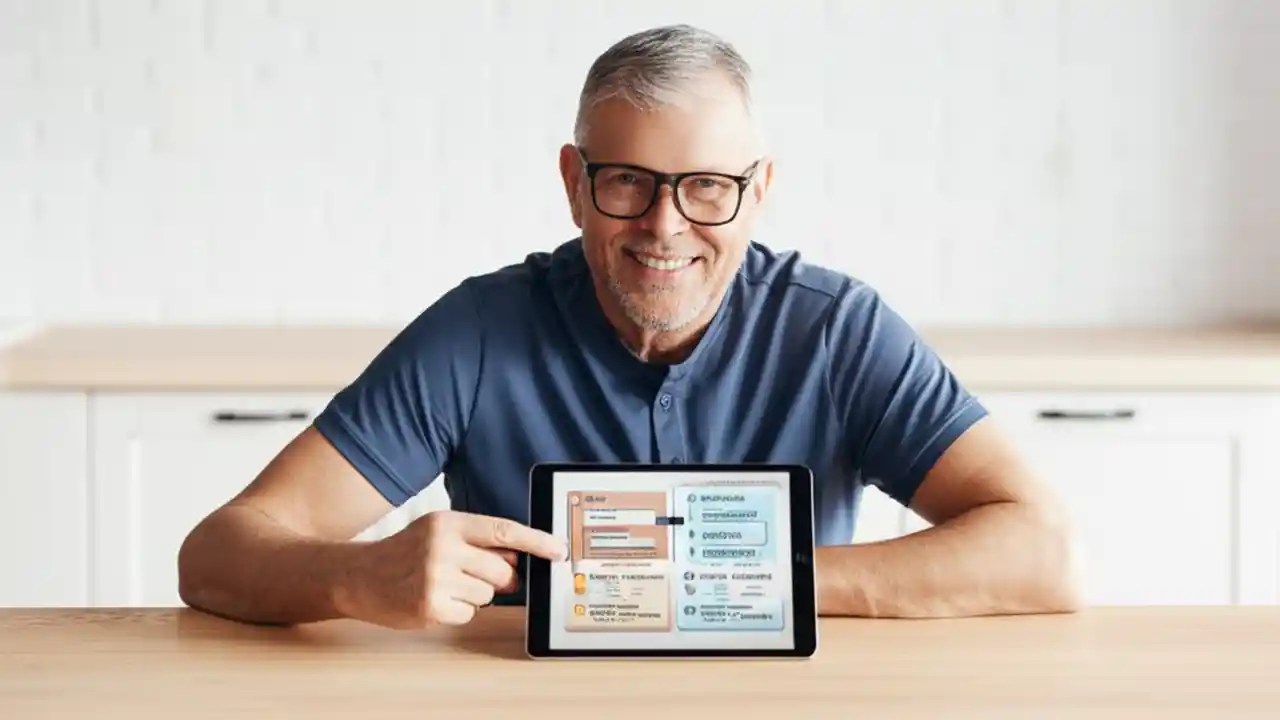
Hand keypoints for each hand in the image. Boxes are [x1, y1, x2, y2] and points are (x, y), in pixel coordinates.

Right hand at [336, 510, 566, 627]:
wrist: (357, 576)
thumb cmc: (404, 554)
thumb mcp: (438, 533)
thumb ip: (476, 541)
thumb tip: (520, 556)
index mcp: (448, 523)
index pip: (504, 531)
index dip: (536, 541)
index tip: (558, 550)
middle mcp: (442, 547)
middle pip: (502, 571)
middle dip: (499, 579)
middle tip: (475, 577)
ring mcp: (435, 578)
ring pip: (487, 595)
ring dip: (473, 596)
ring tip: (444, 585)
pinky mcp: (430, 606)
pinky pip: (468, 614)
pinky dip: (457, 612)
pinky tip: (434, 601)